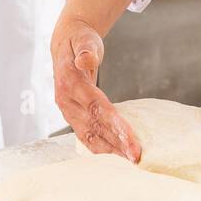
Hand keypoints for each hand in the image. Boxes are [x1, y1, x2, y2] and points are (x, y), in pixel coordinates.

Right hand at [51, 15, 140, 160]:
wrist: (64, 45)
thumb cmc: (79, 41)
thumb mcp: (84, 39)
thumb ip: (86, 50)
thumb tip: (86, 60)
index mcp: (70, 82)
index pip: (95, 107)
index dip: (113, 124)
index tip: (131, 140)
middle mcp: (66, 100)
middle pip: (94, 126)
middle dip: (116, 143)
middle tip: (136, 157)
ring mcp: (67, 111)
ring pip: (89, 136)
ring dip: (109, 151)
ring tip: (130, 161)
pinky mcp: (72, 116)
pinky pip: (86, 136)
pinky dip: (101, 149)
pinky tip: (116, 157)